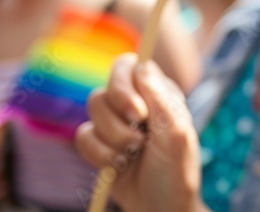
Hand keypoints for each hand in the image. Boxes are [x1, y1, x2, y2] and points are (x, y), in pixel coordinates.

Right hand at [75, 54, 202, 211]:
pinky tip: (119, 166)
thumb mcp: (176, 135)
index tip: (139, 115)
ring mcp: (116, 123)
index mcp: (158, 93)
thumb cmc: (176, 172)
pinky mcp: (100, 143)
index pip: (128, 66)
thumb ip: (160, 98)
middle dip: (117, 121)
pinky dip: (100, 155)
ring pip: (92, 112)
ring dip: (112, 140)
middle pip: (104, 88)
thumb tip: (142, 64)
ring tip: (133, 156)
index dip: (125, 87)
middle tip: (138, 141)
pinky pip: (83, 137)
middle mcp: (136, 103)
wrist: (160, 208)